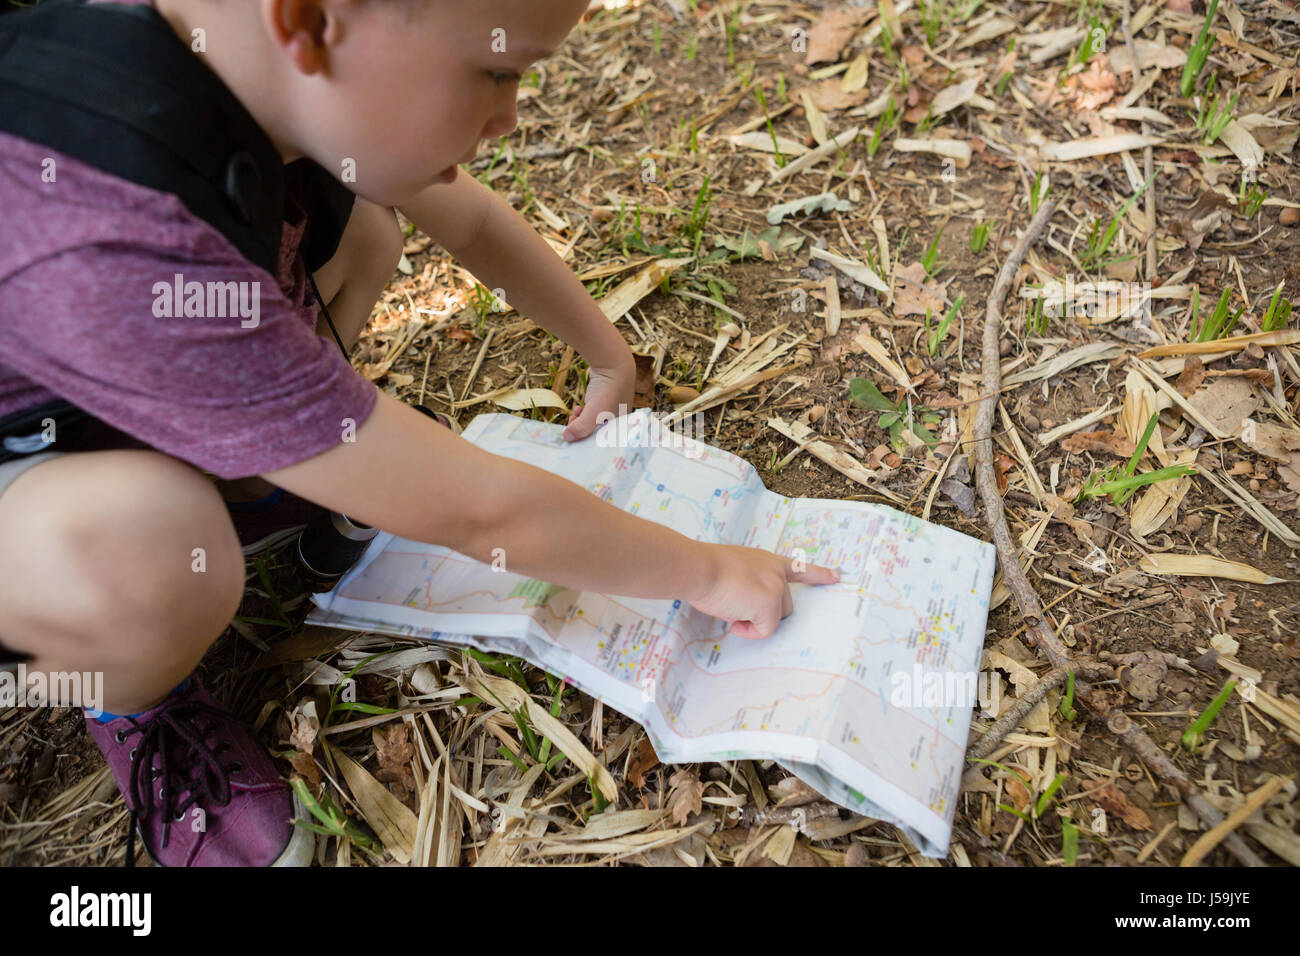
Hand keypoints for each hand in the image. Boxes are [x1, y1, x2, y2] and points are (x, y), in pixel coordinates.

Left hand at [563, 360, 635, 441]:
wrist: (612, 363)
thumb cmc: (608, 391)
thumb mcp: (594, 413)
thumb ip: (581, 428)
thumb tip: (567, 438)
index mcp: (622, 427)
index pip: (604, 442)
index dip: (589, 443)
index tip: (575, 442)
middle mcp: (618, 420)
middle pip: (597, 433)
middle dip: (582, 432)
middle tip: (571, 429)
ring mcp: (611, 410)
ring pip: (592, 423)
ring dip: (580, 422)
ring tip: (574, 416)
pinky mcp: (603, 401)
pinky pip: (591, 412)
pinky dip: (583, 413)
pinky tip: (578, 409)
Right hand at [688, 544, 839, 639]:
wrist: (699, 568)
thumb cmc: (705, 569)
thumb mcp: (732, 570)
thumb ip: (747, 584)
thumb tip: (744, 610)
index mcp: (766, 560)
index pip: (798, 567)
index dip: (818, 574)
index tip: (836, 576)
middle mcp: (775, 572)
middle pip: (784, 605)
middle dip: (763, 613)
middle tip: (736, 610)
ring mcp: (775, 587)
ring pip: (775, 618)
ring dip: (754, 621)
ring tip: (730, 609)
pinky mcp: (770, 604)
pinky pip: (764, 630)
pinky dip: (748, 631)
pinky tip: (732, 620)